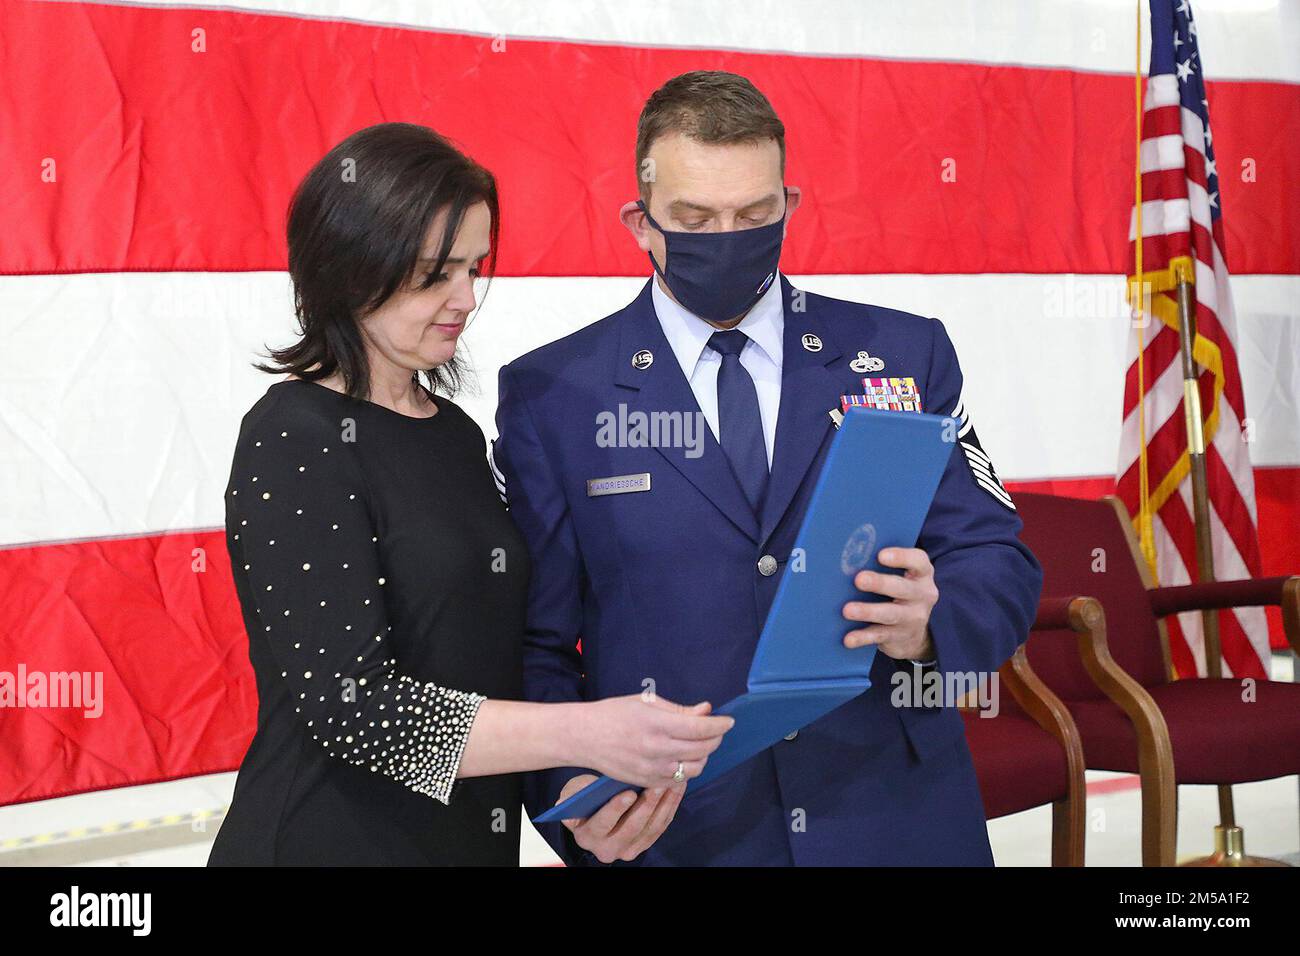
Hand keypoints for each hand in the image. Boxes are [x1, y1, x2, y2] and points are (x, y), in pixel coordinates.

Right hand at [556, 774, 684, 863]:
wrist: (592, 812)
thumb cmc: (583, 797)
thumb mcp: (574, 793)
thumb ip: (577, 794)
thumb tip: (582, 797)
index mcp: (586, 835)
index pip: (602, 824)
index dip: (615, 809)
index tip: (628, 793)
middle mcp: (607, 848)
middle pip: (631, 828)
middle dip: (646, 805)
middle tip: (657, 785)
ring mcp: (629, 849)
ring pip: (651, 828)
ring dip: (664, 804)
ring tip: (672, 782)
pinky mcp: (645, 843)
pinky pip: (662, 825)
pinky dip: (671, 806)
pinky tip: (677, 787)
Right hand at [575, 695, 732, 787]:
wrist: (585, 737)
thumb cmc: (615, 713)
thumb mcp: (646, 702)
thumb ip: (679, 710)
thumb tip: (706, 710)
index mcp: (656, 723)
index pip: (700, 727)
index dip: (719, 725)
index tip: (729, 721)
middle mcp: (656, 748)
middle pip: (702, 749)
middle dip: (715, 739)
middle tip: (717, 731)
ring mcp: (652, 768)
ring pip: (695, 768)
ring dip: (704, 755)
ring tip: (700, 744)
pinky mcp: (648, 781)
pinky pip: (679, 781)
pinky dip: (688, 769)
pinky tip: (684, 758)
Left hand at [842, 547, 937, 660]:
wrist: (913, 633)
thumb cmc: (898, 593)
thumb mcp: (900, 578)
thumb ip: (881, 565)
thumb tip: (848, 554)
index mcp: (922, 575)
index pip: (918, 561)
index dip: (901, 557)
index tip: (881, 555)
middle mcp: (922, 595)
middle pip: (902, 588)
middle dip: (880, 583)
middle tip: (859, 579)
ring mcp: (912, 618)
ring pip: (890, 613)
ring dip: (868, 611)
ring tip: (847, 610)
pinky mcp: (899, 637)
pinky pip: (879, 636)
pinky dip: (862, 637)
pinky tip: (848, 639)